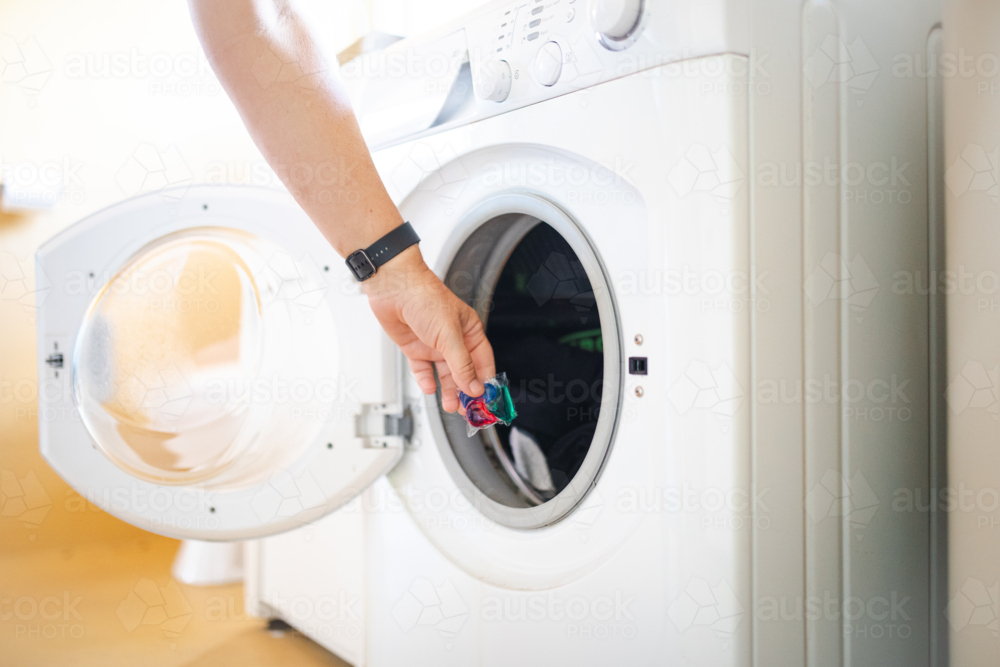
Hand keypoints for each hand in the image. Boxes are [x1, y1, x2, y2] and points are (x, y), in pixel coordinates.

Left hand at [363, 246, 495, 412]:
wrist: (393, 288)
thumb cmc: (425, 297)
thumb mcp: (449, 334)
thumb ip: (461, 363)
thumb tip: (474, 386)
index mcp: (470, 331)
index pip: (483, 362)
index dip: (486, 382)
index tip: (488, 401)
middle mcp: (453, 340)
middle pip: (465, 372)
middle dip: (466, 392)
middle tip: (468, 410)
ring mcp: (433, 345)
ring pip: (445, 375)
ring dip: (449, 391)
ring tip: (451, 406)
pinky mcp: (415, 348)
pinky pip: (424, 370)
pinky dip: (427, 381)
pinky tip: (430, 389)